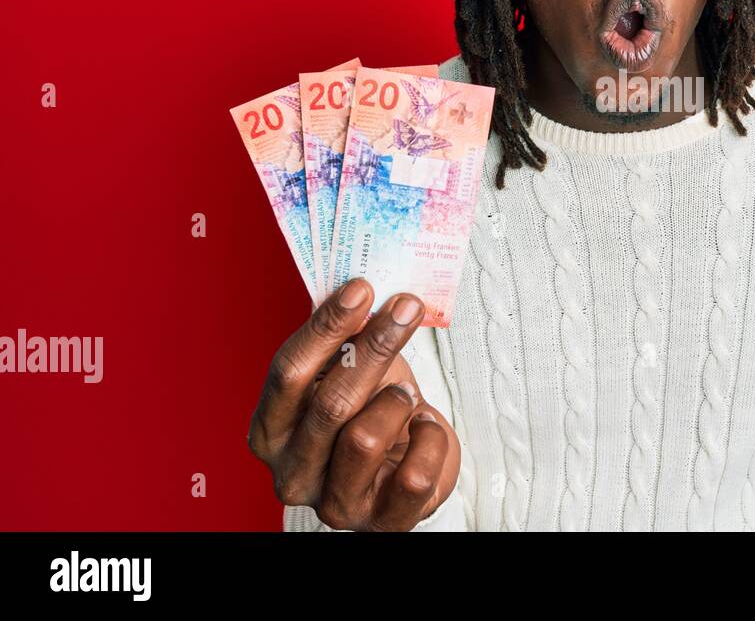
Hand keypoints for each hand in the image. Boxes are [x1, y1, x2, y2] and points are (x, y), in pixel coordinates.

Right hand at [247, 278, 460, 530]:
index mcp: (270, 431)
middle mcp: (292, 472)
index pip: (288, 374)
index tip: (361, 289)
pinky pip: (414, 474)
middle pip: (329, 403)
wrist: (405, 467)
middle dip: (374, 347)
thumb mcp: (346, 373)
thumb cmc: (369, 413)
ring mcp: (335, 503)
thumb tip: (357, 286)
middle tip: (406, 308)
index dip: (325, 328)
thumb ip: (342, 338)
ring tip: (406, 392)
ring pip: (365, 439)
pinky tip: (424, 426)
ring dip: (397, 401)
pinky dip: (430, 438)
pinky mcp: (383, 523)